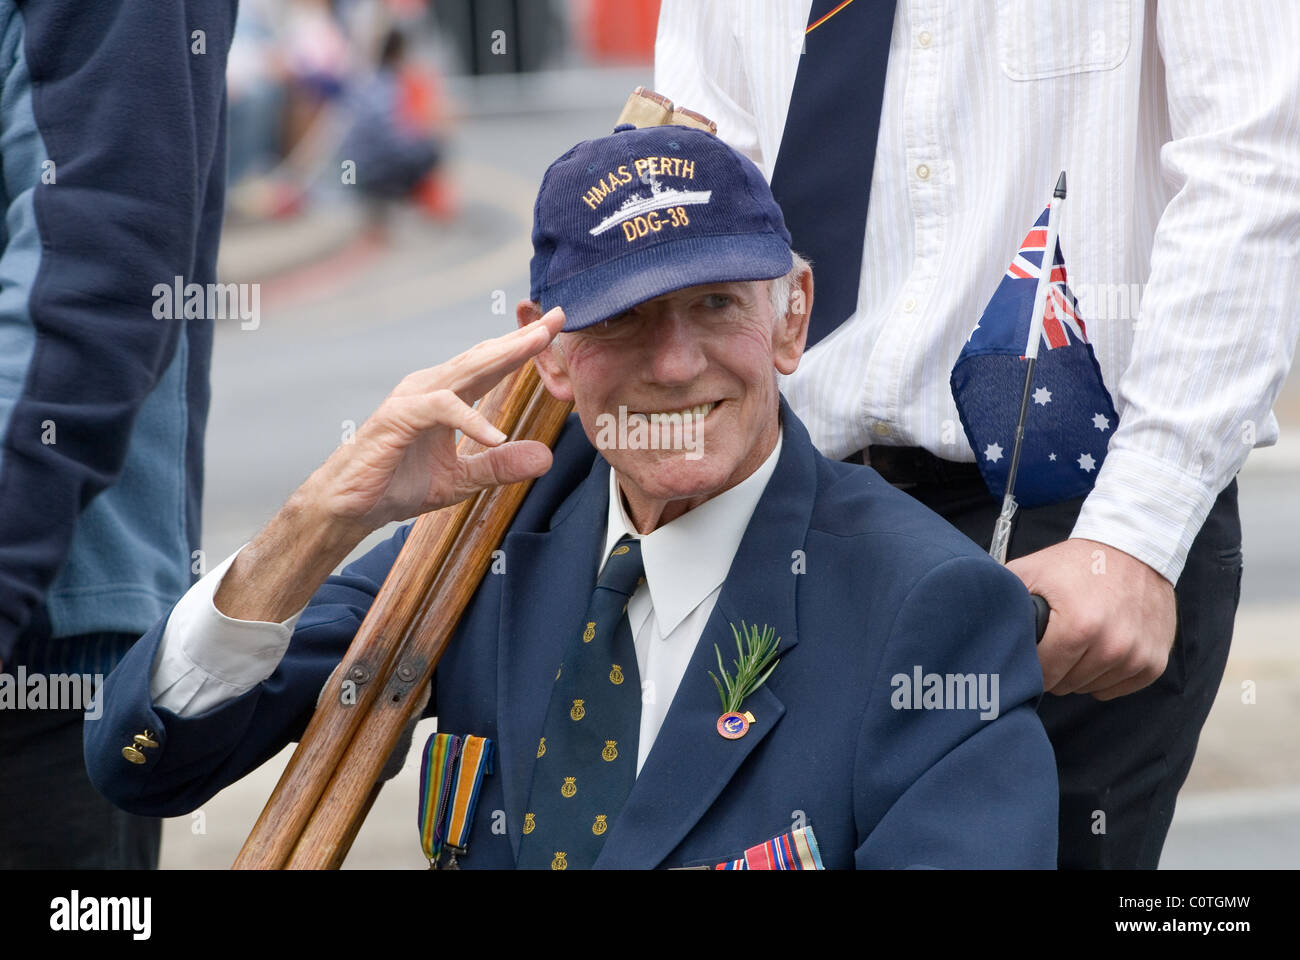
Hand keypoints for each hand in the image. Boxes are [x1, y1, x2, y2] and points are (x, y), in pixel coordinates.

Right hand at [303, 307, 564, 533]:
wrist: (351, 506)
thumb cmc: (399, 484)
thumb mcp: (463, 479)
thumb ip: (501, 466)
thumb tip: (546, 457)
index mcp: (447, 395)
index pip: (491, 366)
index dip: (524, 348)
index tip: (558, 328)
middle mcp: (431, 388)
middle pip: (483, 357)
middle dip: (522, 338)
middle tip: (558, 318)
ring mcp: (413, 398)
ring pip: (465, 370)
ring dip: (504, 357)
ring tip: (539, 345)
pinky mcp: (398, 417)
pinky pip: (441, 410)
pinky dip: (469, 420)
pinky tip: (495, 435)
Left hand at [1006, 537, 1175, 699]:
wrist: (1134, 548)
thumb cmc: (1078, 562)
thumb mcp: (1031, 571)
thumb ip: (1004, 602)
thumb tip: (978, 628)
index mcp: (1079, 626)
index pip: (1042, 674)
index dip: (1032, 662)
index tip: (1033, 647)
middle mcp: (1112, 646)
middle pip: (1065, 685)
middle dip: (1055, 667)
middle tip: (1057, 639)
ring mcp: (1137, 656)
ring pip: (1090, 689)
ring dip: (1080, 672)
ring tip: (1080, 639)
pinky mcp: (1155, 662)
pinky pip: (1117, 689)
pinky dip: (1106, 675)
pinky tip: (1101, 647)